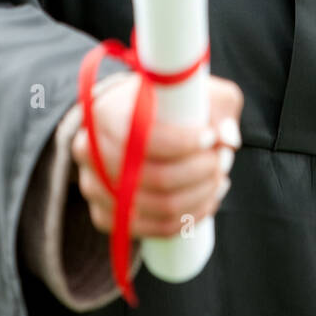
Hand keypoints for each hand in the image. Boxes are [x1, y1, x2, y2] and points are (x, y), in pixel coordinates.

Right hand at [71, 73, 243, 238]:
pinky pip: (152, 229)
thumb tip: (228, 140)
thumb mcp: (191, 86)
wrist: (129, 122)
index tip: (212, 137)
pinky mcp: (104, 215)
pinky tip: (206, 201)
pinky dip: (186, 219)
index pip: (145, 137)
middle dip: (200, 172)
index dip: (184, 143)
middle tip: (221, 160)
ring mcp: (93, 188)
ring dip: (199, 197)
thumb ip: (217, 102)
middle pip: (156, 177)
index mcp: (103, 113)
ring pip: (159, 207)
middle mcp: (88, 151)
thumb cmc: (163, 101)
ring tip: (219, 178)